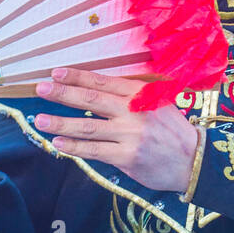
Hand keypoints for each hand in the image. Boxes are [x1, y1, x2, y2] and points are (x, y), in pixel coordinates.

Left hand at [35, 68, 200, 193]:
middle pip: (91, 99)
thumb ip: (130, 95)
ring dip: (60, 122)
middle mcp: (134, 111)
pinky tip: (58, 142)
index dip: (77, 76)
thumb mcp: (157, 102)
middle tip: (40, 89)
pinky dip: (74, 146)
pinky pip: (95, 150)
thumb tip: (93, 88)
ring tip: (40, 120)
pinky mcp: (127, 157)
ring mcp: (130, 134)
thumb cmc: (171, 130)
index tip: (56, 73)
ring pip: (88, 126)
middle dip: (63, 94)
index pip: (102, 81)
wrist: (193, 160)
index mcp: (140, 93)